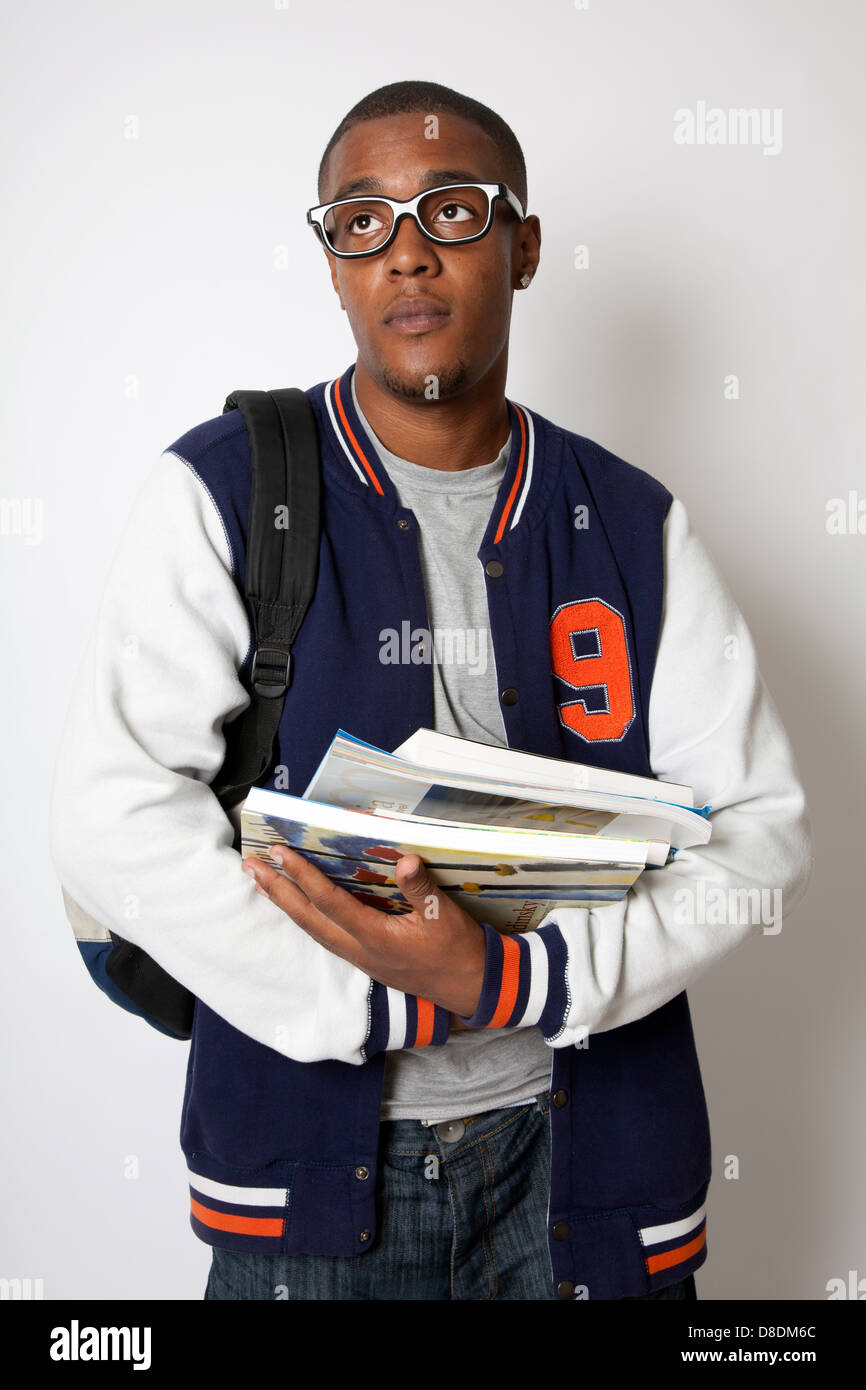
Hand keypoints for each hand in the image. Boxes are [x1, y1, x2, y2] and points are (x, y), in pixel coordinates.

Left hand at [242, 847, 486, 1018]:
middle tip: (250, 866)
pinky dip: (304, 917)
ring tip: (262, 882)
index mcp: (375, 937)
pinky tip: (297, 906)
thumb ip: (422, 888)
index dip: (302, 876)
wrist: (468, 987)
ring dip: (285, 904)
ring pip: (312, 929)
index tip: (280, 853)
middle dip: (277, 892)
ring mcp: (359, 957)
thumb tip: (406, 860)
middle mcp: (358, 950)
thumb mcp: (444, 915)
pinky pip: (324, 935)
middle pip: (308, 919)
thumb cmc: (457, 949)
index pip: (329, 902)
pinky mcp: (364, 959)